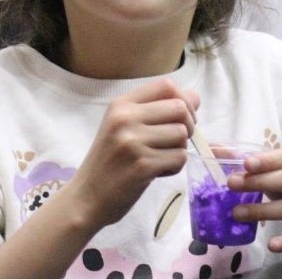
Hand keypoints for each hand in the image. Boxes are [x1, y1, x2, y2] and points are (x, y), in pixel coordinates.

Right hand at [63, 79, 198, 228]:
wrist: (87, 196)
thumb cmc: (108, 160)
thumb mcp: (123, 127)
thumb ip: (156, 110)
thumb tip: (195, 96)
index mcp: (120, 104)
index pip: (166, 85)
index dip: (183, 100)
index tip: (179, 118)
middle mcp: (125, 118)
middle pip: (179, 108)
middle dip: (187, 125)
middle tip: (173, 141)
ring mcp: (133, 142)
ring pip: (181, 134)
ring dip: (178, 149)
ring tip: (159, 158)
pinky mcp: (143, 166)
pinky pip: (179, 158)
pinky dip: (174, 167)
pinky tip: (156, 171)